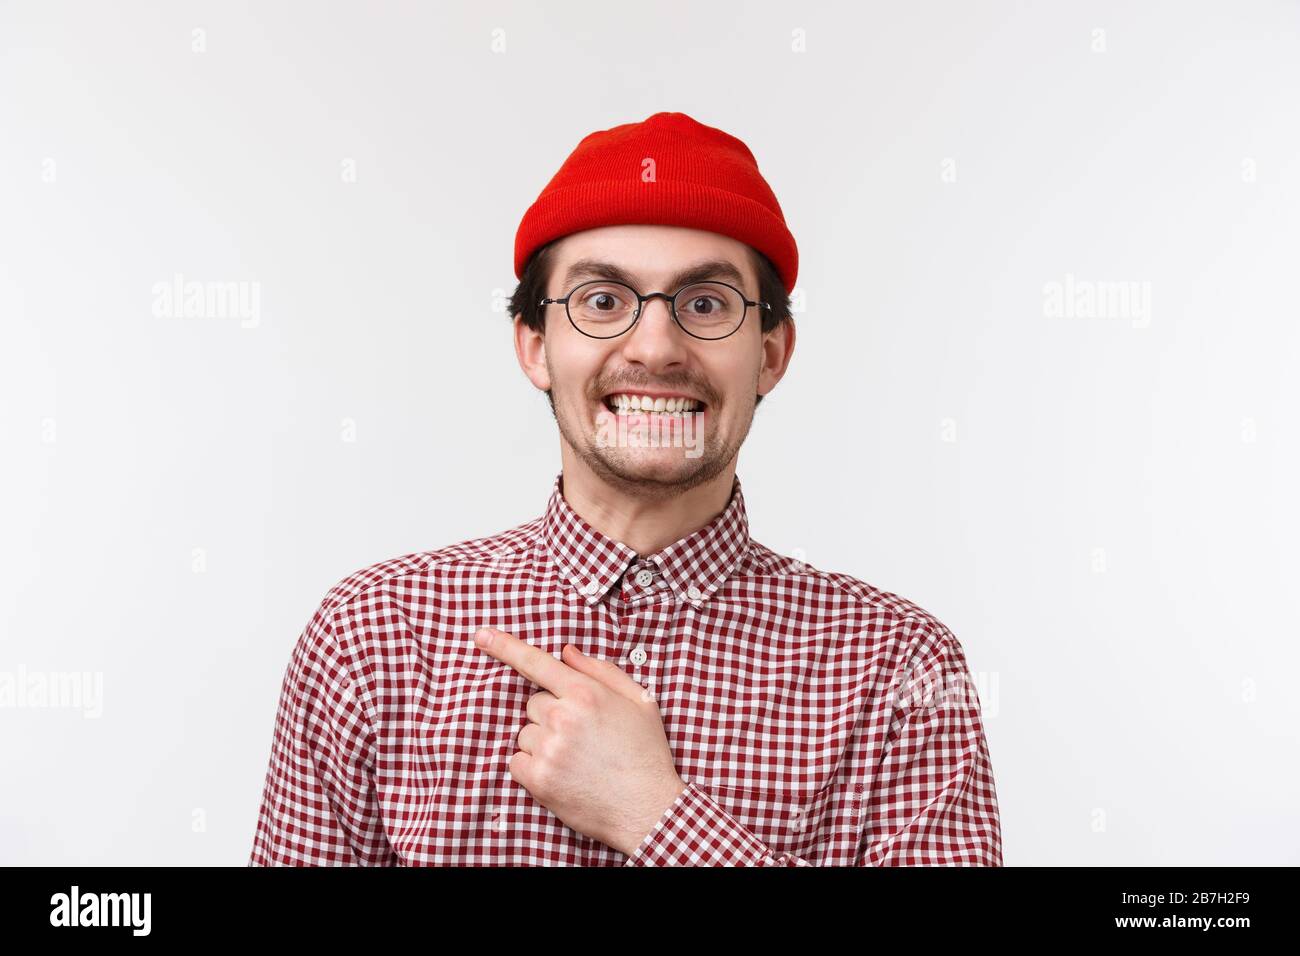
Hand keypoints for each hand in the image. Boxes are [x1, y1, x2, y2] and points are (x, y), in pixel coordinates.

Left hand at [473, 627, 687, 855]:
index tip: (481, 635)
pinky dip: (532, 767)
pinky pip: (516, 761)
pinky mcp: (538, 779)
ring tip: (576, 759)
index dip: (505, 646)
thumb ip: (600, 670)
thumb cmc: (646, 753)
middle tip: (580, 735)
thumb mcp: (638, 701)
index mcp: (585, 693)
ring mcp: (548, 749)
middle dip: (551, 714)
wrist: (648, 808)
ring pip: (525, 733)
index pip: (536, 662)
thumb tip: (566, 653)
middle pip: (533, 704)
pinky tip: (562, 774)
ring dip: (542, 742)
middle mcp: (562, 717)